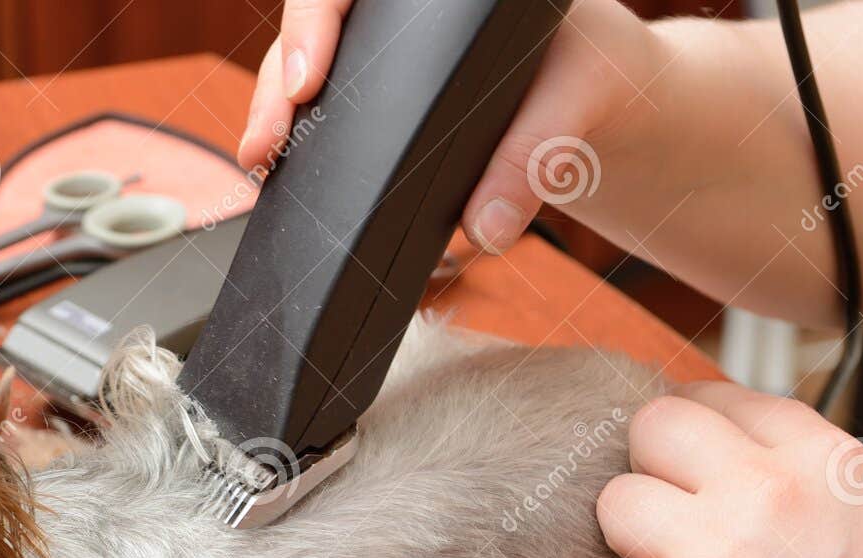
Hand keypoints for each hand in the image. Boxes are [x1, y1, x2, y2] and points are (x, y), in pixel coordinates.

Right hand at [237, 0, 656, 253]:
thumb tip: (485, 230)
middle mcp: (400, 11)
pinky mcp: (376, 104)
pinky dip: (301, 148)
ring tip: (262, 164)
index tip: (305, 80)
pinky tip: (281, 176)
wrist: (599, 98)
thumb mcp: (584, 99)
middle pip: (314, 28)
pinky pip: (326, 118)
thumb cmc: (595, 71)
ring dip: (275, 119)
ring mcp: (380, 58)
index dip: (314, 22)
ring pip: (305, 74)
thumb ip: (539, 157)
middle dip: (275, 85)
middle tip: (266, 142)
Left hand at [599, 383, 862, 557]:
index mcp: (820, 456)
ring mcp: (720, 550)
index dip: (694, 435)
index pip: (715, 396)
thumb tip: (728, 451)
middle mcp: (766, 488)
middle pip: (652, 427)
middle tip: (672, 519)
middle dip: (650, 472)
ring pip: (617, 504)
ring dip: (635, 544)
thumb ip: (798, 473)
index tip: (692, 467)